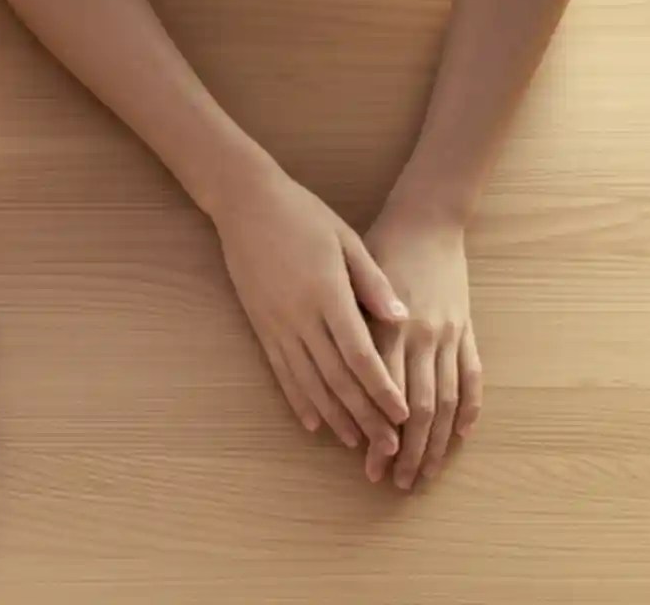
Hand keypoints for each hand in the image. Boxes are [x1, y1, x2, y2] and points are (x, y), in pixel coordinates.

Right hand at [211, 174, 410, 451]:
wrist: (246, 204)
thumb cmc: (303, 215)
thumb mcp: (347, 240)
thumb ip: (374, 283)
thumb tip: (402, 321)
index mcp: (328, 294)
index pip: (360, 354)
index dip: (381, 388)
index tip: (402, 414)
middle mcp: (301, 317)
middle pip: (338, 378)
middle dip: (365, 415)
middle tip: (389, 444)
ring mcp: (277, 325)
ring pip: (309, 382)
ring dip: (335, 416)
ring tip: (357, 443)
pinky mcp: (261, 327)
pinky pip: (282, 372)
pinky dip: (299, 401)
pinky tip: (313, 423)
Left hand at [361, 203, 483, 488]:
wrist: (425, 217)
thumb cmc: (380, 246)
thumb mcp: (353, 279)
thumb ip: (352, 323)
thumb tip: (346, 373)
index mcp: (388, 326)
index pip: (384, 393)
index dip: (378, 431)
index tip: (367, 462)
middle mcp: (421, 336)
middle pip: (417, 407)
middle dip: (407, 449)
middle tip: (396, 482)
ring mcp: (448, 333)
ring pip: (446, 399)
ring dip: (437, 441)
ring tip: (425, 473)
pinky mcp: (466, 327)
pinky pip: (472, 375)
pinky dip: (470, 408)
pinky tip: (461, 435)